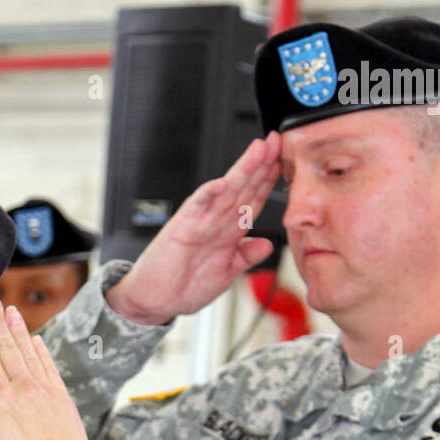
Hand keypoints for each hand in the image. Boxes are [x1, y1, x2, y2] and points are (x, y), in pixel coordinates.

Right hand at [0, 293, 88, 439]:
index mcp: (0, 400)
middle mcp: (23, 388)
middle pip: (6, 347)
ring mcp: (44, 389)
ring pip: (28, 351)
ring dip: (18, 329)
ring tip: (9, 310)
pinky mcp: (60, 396)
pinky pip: (48, 365)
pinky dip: (40, 349)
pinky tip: (35, 339)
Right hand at [105, 131, 281, 324]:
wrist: (155, 300)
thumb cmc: (185, 286)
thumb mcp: (226, 273)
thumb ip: (246, 257)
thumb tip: (268, 244)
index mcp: (228, 231)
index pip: (253, 200)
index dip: (268, 182)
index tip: (284, 161)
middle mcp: (216, 221)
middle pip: (243, 187)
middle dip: (261, 165)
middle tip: (277, 140)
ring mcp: (199, 222)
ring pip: (225, 191)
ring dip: (242, 170)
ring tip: (259, 149)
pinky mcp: (181, 228)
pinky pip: (196, 207)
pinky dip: (208, 194)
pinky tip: (222, 182)